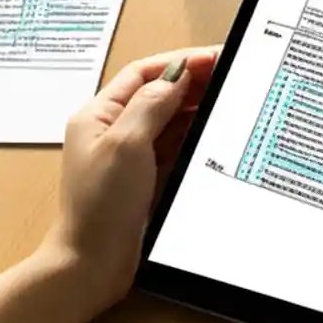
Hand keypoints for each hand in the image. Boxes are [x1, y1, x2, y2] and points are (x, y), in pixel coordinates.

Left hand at [42, 46, 219, 311]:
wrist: (92, 264)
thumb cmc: (100, 205)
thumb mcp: (126, 145)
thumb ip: (152, 105)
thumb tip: (178, 75)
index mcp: (98, 115)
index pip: (142, 74)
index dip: (178, 63)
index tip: (213, 58)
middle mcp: (112, 130)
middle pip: (157, 94)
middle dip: (192, 83)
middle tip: (230, 75)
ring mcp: (130, 156)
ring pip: (169, 121)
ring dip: (195, 108)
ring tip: (228, 99)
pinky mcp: (145, 178)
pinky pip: (174, 147)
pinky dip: (193, 136)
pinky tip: (214, 131)